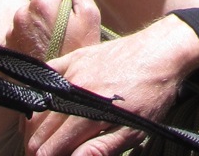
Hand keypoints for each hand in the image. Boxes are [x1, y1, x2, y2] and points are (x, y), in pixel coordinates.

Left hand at [9, 0, 101, 61]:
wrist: (59, 98)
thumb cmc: (79, 54)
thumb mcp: (89, 16)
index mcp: (42, 1)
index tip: (76, 12)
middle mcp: (21, 13)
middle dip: (55, 9)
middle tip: (68, 32)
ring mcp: (11, 32)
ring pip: (31, 16)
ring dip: (42, 25)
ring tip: (55, 45)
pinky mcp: (6, 48)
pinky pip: (21, 33)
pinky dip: (31, 39)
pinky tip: (42, 53)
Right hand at [24, 14, 198, 155]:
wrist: (162, 52)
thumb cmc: (152, 96)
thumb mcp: (134, 131)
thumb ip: (101, 149)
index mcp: (91, 114)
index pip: (52, 147)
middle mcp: (77, 91)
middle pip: (42, 129)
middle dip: (38, 147)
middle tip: (44, 153)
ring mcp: (74, 71)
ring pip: (42, 104)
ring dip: (36, 126)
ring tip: (41, 139)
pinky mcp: (77, 56)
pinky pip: (48, 72)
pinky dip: (39, 90)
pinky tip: (40, 104)